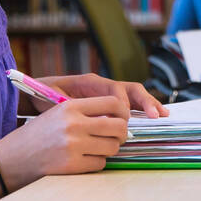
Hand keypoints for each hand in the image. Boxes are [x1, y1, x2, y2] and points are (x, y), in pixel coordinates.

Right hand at [0, 95, 131, 189]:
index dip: (123, 112)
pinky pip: (101, 163)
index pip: (113, 103)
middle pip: (119, 127)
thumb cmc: (37, 135)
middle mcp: (73, 124)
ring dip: (109, 149)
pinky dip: (96, 163)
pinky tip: (83, 160)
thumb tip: (120, 117)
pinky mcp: (72, 165)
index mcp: (70, 106)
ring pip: (113, 147)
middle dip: (121, 134)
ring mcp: (73, 146)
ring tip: (95, 149)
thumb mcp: (57, 113)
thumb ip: (85, 111)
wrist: (10, 159)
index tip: (122, 119)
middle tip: (115, 137)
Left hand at [35, 72, 167, 117]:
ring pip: (135, 95)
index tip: (125, 118)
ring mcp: (108, 94)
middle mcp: (103, 86)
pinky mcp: (110, 104)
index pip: (114, 90)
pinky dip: (144, 109)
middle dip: (145, 101)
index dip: (122, 104)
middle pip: (131, 89)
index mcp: (91, 82)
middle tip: (155, 115)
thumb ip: (72, 107)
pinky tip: (155, 117)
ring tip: (163, 115)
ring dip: (149, 104)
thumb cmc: (44, 96)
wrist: (37, 94)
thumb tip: (92, 117)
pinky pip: (131, 104)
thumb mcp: (54, 101)